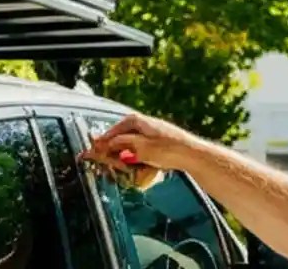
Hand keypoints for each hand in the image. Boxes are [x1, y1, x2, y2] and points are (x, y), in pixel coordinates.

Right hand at [81, 113, 197, 172]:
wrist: (193, 154)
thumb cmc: (167, 149)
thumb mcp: (140, 148)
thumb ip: (122, 144)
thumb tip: (108, 143)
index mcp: (136, 121)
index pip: (114, 130)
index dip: (103, 141)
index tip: (95, 150)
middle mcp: (144, 123)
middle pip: (123, 136)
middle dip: (114, 148)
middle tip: (106, 159)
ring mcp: (153, 132)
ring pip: (132, 143)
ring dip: (126, 154)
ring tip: (121, 165)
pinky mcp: (161, 142)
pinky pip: (142, 148)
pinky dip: (137, 156)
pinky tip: (138, 165)